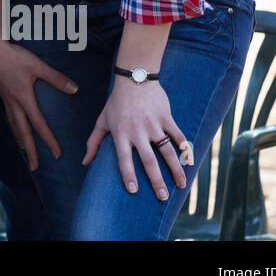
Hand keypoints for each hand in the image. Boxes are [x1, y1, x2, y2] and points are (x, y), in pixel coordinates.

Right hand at [0, 34, 77, 169]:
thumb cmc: (14, 56)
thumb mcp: (37, 66)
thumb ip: (56, 78)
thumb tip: (74, 89)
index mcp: (23, 99)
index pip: (39, 125)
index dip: (49, 141)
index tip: (57, 154)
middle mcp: (14, 104)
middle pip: (23, 133)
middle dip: (30, 152)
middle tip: (35, 167)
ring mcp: (6, 100)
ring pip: (14, 126)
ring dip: (21, 141)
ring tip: (26, 152)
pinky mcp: (3, 94)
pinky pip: (9, 117)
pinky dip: (14, 128)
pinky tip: (16, 127)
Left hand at [83, 77, 188, 200]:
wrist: (134, 78)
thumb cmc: (116, 103)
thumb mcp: (102, 121)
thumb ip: (94, 143)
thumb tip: (85, 163)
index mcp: (121, 133)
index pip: (123, 158)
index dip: (127, 175)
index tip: (133, 191)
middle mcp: (137, 131)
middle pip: (148, 160)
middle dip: (156, 180)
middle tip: (163, 197)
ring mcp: (153, 124)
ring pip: (167, 151)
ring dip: (175, 170)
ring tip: (181, 185)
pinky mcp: (166, 117)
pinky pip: (178, 135)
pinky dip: (185, 149)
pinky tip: (190, 162)